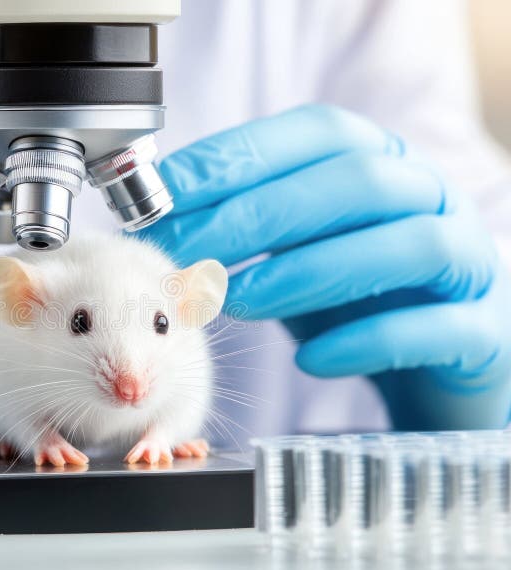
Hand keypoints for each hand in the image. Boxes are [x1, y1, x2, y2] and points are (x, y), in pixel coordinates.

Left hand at [141, 104, 510, 429]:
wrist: (439, 361)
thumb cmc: (357, 295)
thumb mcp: (296, 248)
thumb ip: (249, 226)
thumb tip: (164, 217)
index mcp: (383, 162)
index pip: (315, 134)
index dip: (236, 157)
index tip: (165, 192)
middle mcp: (430, 198)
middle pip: (356, 181)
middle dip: (256, 216)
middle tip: (185, 253)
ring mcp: (468, 262)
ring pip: (407, 245)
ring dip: (307, 272)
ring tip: (235, 302)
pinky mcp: (482, 330)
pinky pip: (437, 329)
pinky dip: (367, 341)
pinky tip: (309, 362)